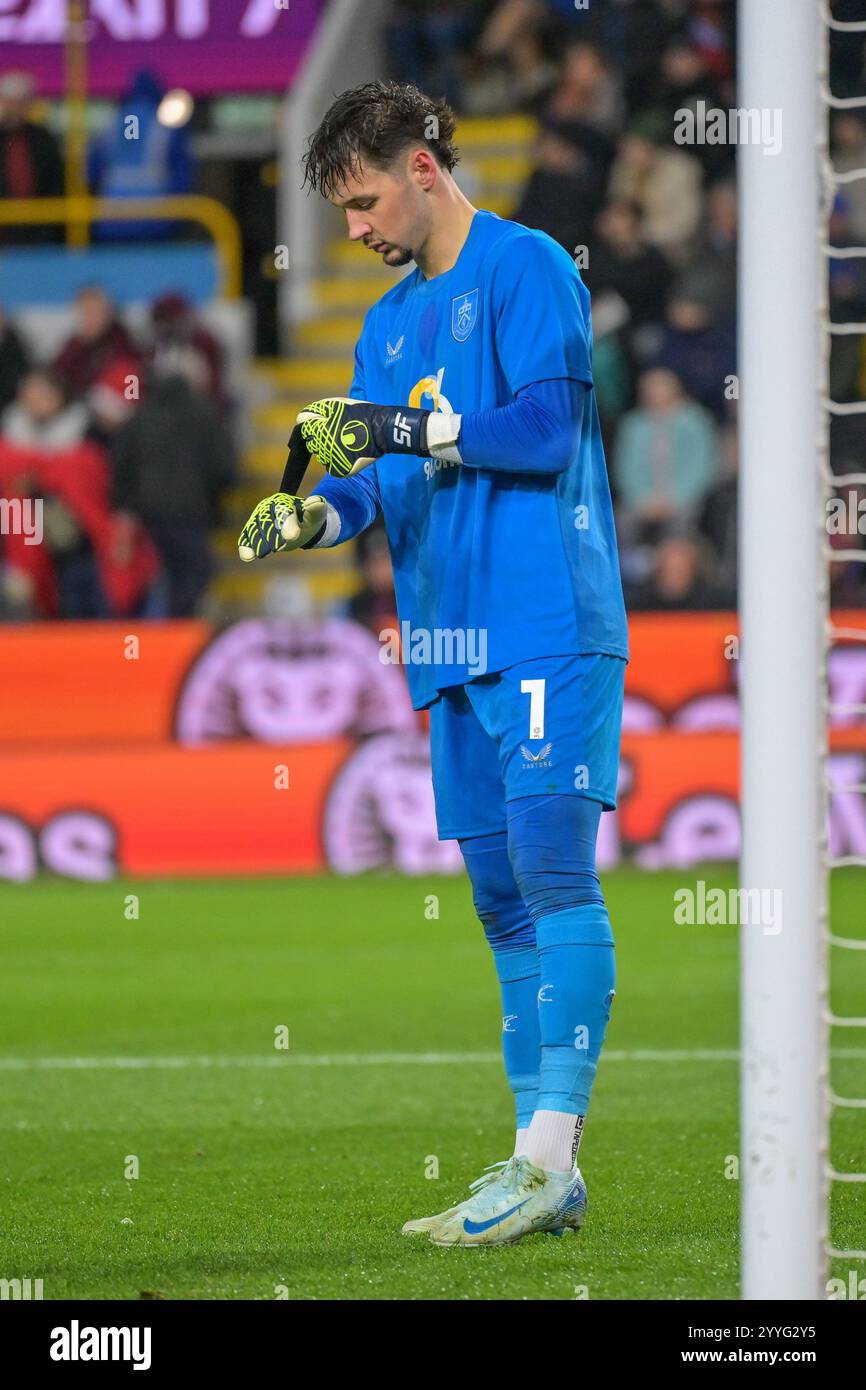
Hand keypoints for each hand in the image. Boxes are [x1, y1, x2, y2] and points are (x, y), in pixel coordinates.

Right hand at [238, 493, 327, 561]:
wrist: (302, 526)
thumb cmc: (310, 518)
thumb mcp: (318, 513)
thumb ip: (317, 508)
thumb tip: (314, 502)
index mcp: (283, 501)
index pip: (283, 511)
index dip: (286, 523)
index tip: (291, 536)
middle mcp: (267, 508)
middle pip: (266, 522)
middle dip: (271, 536)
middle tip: (276, 548)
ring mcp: (259, 519)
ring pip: (256, 530)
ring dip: (257, 542)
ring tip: (260, 554)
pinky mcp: (253, 531)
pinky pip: (247, 537)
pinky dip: (246, 546)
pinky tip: (247, 556)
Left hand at [297, 397, 428, 477]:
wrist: (381, 430)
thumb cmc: (358, 414)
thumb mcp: (335, 405)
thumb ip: (314, 411)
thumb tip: (299, 420)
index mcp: (319, 430)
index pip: (305, 430)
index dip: (314, 426)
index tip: (325, 425)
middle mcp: (323, 446)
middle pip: (312, 445)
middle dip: (321, 439)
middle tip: (338, 434)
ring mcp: (332, 459)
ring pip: (322, 457)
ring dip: (328, 451)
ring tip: (345, 443)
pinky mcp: (341, 470)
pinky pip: (331, 467)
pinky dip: (337, 462)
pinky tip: (348, 452)